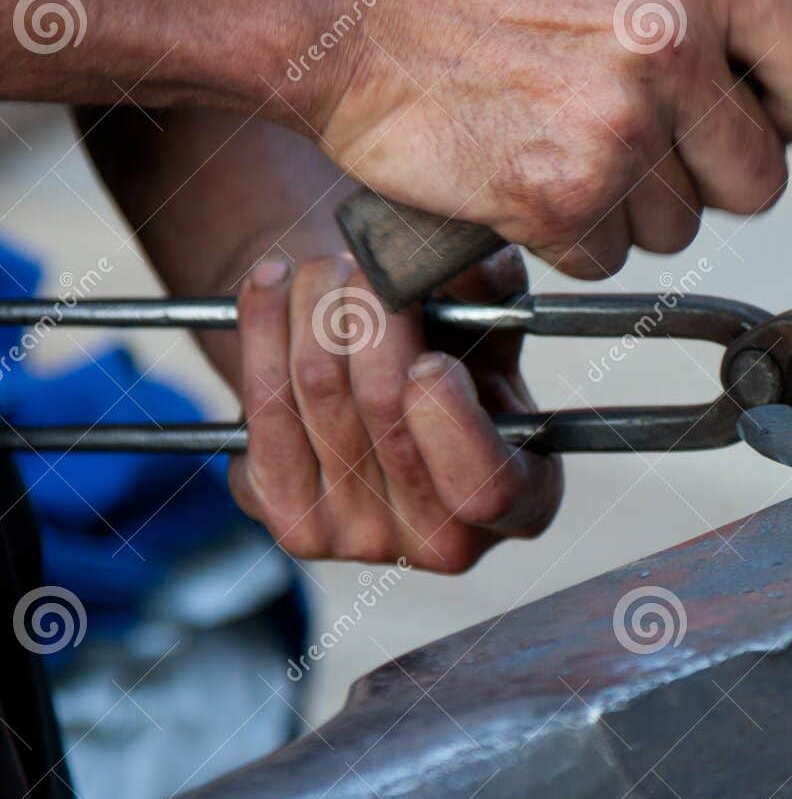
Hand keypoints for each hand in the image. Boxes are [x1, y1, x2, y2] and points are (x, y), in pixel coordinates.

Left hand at [225, 250, 561, 571]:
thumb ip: (495, 299)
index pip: (486, 489)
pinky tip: (270, 286)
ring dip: (313, 304)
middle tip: (367, 263)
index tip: (431, 358)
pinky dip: (262, 328)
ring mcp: (363, 540)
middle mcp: (445, 541)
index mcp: (524, 502)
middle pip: (385, 412)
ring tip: (326, 267)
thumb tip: (474, 258)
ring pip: (319, 393)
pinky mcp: (291, 524)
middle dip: (369, 312)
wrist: (377, 405)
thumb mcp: (492, 337)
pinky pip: (264, 407)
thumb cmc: (455, 367)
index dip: (448, 419)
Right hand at [317, 0, 791, 278]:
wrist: (343, 3)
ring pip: (680, 229)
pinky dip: (568, 236)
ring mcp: (616, 127)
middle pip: (760, 181)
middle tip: (629, 137)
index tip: (752, 119)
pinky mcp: (561, 198)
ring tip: (555, 136)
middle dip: (703, 179)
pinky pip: (609, 260)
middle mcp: (672, 44)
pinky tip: (521, 172)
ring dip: (628, 208)